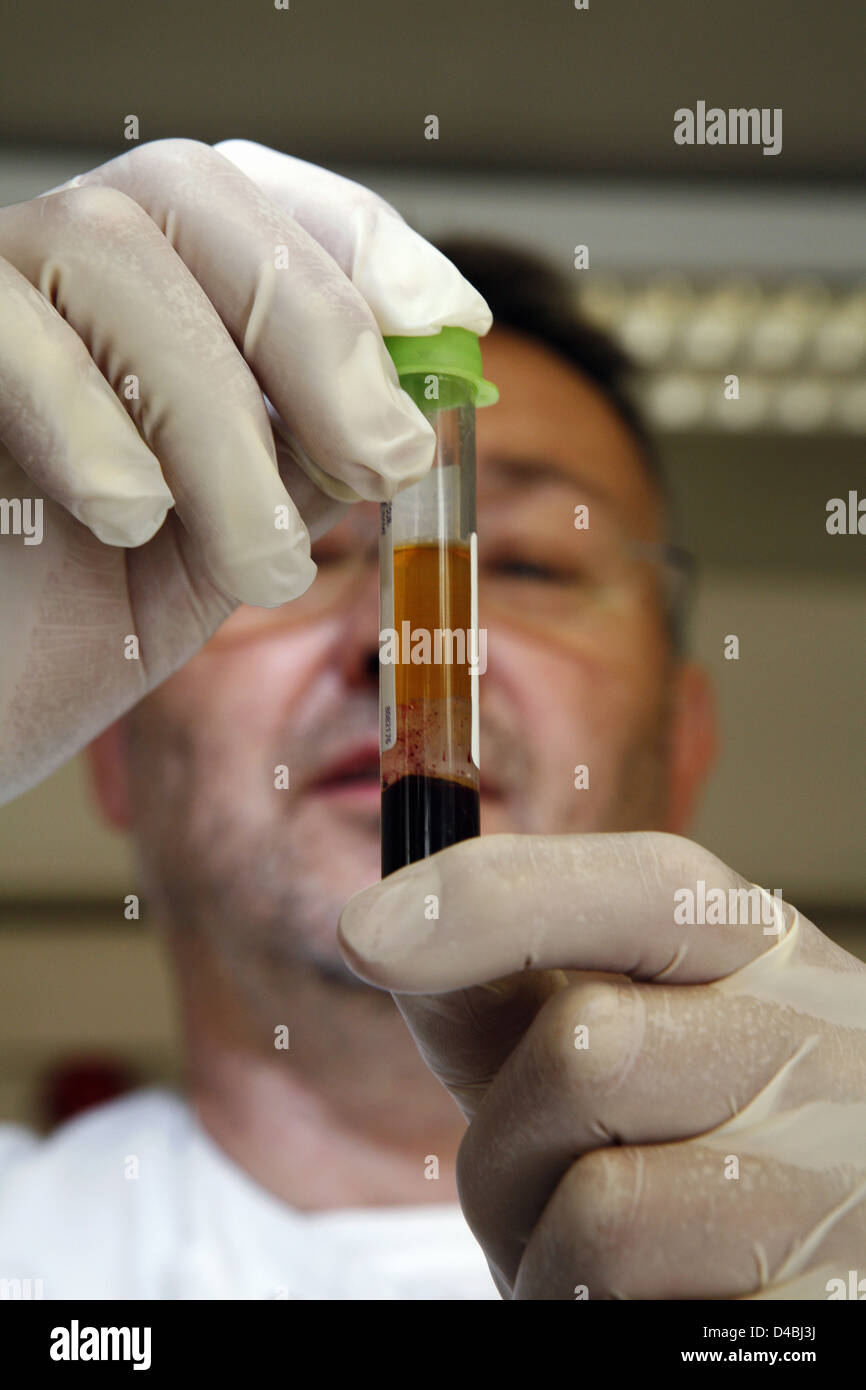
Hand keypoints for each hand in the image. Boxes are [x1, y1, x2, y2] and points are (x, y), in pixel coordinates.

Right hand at [0, 138, 489, 802]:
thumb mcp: (215, 551)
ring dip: (222, 419)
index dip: (358, 242)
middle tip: (387, 458)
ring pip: (112, 252)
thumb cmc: (50, 638)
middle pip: (194, 193)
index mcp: (135, 309)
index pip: (251, 203)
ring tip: (263, 564)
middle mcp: (51, 275)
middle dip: (321, 327)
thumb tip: (404, 405)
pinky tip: (129, 517)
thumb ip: (296, 465)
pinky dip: (87, 416)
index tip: (450, 319)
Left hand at [339, 832, 865, 1298]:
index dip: (497, 897)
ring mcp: (838, 1183)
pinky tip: (646, 1299)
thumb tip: (386, 926)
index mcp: (767, 958)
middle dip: (510, 1139)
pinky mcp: (820, 1308)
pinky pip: (630, 1316)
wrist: (810, 1252)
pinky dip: (588, 1317)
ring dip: (543, 1251)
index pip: (650, 887)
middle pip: (589, 1048)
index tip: (366, 933)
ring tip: (595, 1258)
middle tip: (538, 1182)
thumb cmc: (678, 1138)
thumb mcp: (601, 1037)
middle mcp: (828, 1048)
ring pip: (600, 1210)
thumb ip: (502, 981)